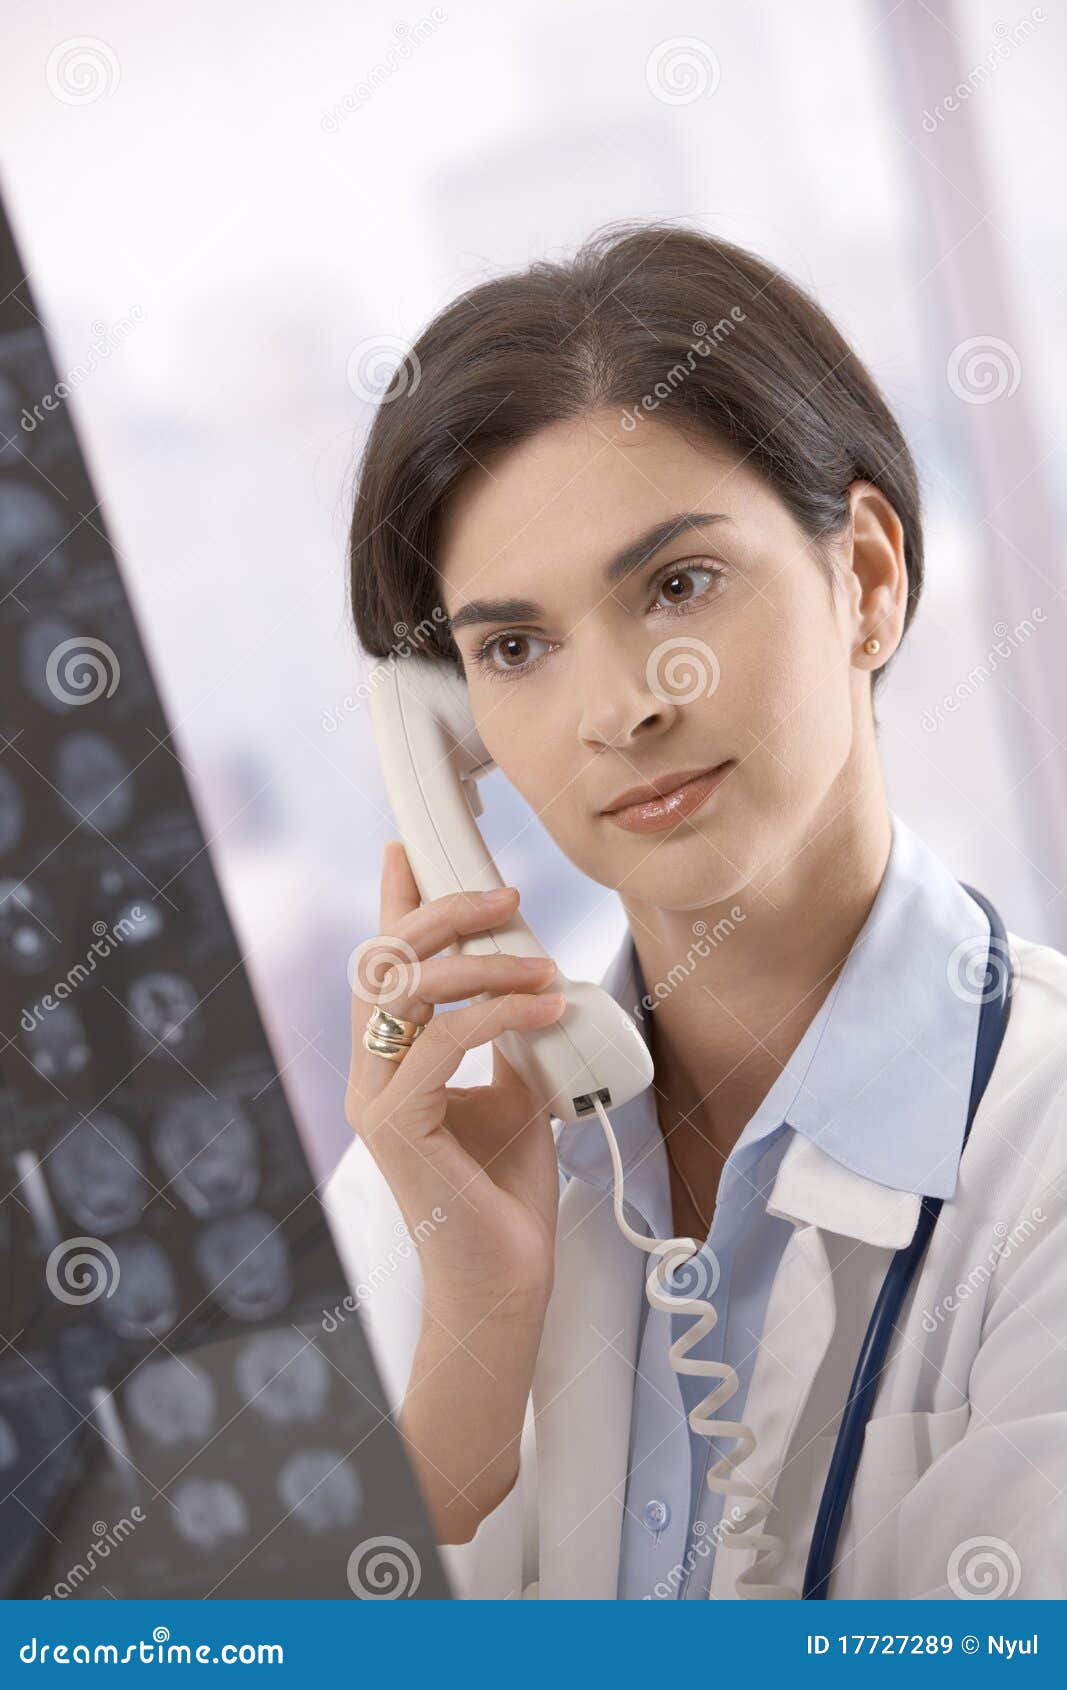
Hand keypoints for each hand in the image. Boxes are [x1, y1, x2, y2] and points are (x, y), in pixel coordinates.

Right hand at [345, 840, 566, 1317]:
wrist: (507, 1281)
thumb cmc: (506, 1195)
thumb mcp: (512, 1093)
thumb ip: (502, 1038)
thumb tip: (525, 982)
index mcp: (390, 1064)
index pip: (384, 966)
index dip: (394, 903)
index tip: (408, 850)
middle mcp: (370, 1076)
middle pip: (383, 962)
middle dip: (441, 912)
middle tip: (505, 895)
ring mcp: (376, 1100)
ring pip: (406, 991)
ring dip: (481, 962)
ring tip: (543, 963)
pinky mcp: (396, 1126)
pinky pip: (442, 1041)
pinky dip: (498, 1012)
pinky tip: (546, 1005)